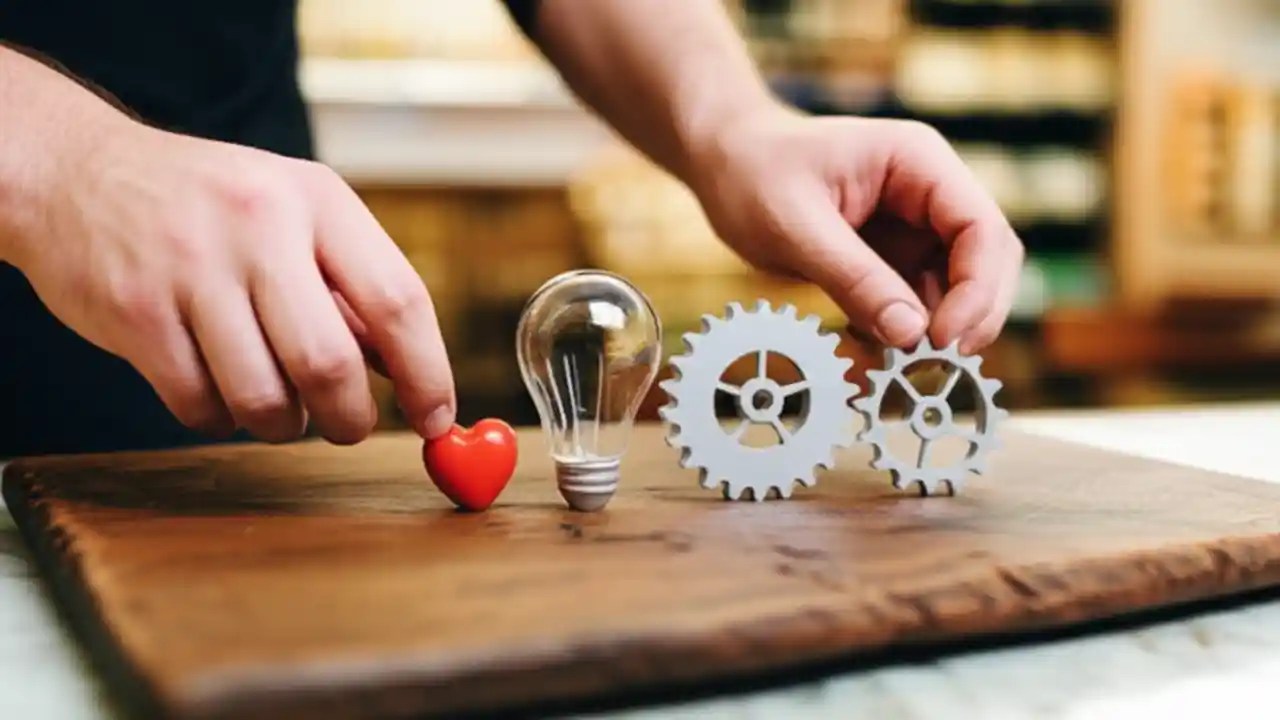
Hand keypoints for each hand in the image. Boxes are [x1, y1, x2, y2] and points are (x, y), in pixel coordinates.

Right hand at [9, 117, 454, 443]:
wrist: (79, 173)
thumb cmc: (213, 208)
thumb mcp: (297, 213)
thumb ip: (354, 290)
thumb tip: (413, 379)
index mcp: (317, 199)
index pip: (398, 301)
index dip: (427, 374)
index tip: (437, 420)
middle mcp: (259, 226)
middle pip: (329, 363)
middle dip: (350, 418)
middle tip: (349, 425)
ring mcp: (191, 268)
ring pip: (263, 398)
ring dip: (282, 425)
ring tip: (275, 401)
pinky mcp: (135, 311)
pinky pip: (199, 406)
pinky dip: (218, 418)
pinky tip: (215, 384)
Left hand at [686, 107, 1022, 353]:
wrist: (722, 163)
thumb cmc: (752, 173)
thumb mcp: (795, 226)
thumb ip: (854, 277)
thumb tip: (910, 334)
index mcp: (918, 162)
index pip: (981, 227)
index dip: (977, 289)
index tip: (942, 339)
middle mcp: (928, 194)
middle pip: (986, 262)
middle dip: (969, 316)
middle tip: (933, 365)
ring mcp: (914, 228)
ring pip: (956, 290)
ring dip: (936, 333)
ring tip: (895, 369)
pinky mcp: (891, 259)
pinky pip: (916, 304)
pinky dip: (902, 334)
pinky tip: (868, 353)